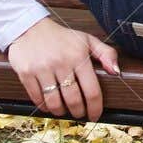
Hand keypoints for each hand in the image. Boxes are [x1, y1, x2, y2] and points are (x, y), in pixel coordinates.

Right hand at [5, 16, 121, 121]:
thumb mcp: (87, 40)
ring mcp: (42, 69)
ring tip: (64, 110)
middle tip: (80, 114)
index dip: (95, 108)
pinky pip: (37, 98)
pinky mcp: (26, 73)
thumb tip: (117, 71)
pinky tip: (49, 105)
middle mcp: (61, 63)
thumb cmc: (61, 37)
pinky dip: (44, 106)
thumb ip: (106, 53)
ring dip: (61, 111)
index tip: (95, 115)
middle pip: (73, 100)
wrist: (30, 27)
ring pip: (54, 102)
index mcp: (78, 56)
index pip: (92, 90)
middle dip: (79, 112)